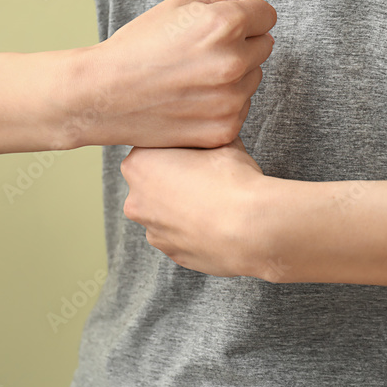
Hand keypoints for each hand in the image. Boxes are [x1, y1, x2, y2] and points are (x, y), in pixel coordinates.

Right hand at [84, 0, 275, 148]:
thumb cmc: (138, 47)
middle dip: (241, 46)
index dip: (247, 18)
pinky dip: (222, 104)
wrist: (105, 95)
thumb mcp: (178, 5)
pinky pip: (241, 108)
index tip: (228, 27)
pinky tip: (192, 100)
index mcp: (224, 24)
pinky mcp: (224, 128)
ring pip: (253, 79)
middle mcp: (233, 62)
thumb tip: (254, 12)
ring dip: (234, 77)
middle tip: (203, 54)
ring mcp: (231, 100)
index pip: (268, 15)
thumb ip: (224, 2)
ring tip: (194, 78)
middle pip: (264, 47)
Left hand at [120, 136, 269, 277]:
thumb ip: (204, 135)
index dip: (176, 149)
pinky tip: (216, 223)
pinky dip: (194, 230)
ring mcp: (152, 232)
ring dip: (183, 208)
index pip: (151, 149)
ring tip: (214, 203)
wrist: (250, 229)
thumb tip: (209, 132)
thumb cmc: (232, 180)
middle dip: (174, 181)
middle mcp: (136, 201)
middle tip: (206, 177)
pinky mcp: (172, 254)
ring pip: (165, 214)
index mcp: (138, 165)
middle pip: (152, 184)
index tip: (196, 152)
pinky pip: (180, 237)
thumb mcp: (221, 140)